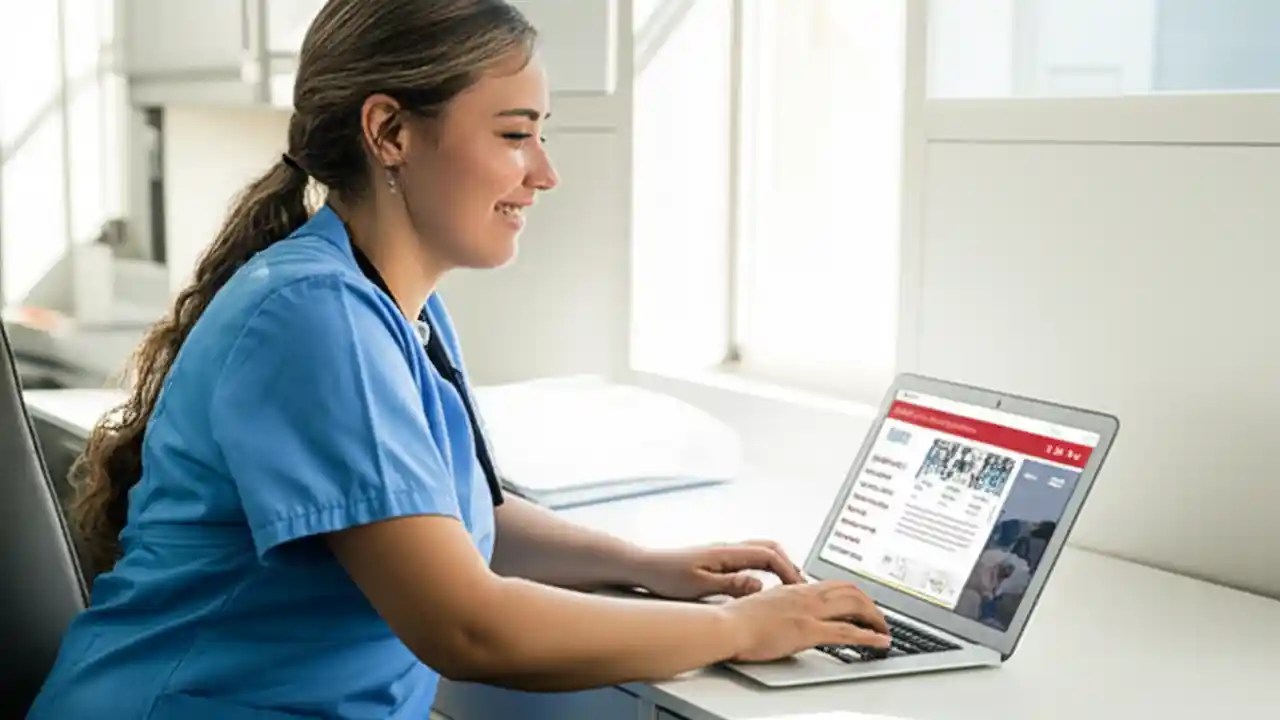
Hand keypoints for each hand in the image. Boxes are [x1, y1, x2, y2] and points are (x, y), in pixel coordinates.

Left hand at [634, 540, 804, 600]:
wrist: (643, 566)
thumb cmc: (665, 576)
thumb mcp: (698, 585)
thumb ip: (730, 585)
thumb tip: (760, 585)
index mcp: (726, 552)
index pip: (769, 555)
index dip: (788, 571)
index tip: (800, 588)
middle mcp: (727, 548)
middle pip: (770, 547)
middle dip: (790, 565)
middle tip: (802, 587)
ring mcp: (723, 552)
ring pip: (761, 550)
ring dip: (779, 565)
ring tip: (789, 586)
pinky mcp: (717, 559)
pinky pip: (750, 557)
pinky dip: (766, 566)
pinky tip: (764, 583)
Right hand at [721, 580, 890, 661]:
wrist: (725, 626)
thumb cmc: (735, 620)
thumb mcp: (762, 605)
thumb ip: (778, 606)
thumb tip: (784, 613)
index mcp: (794, 589)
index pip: (833, 584)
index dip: (853, 594)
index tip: (861, 604)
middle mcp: (805, 595)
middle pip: (850, 591)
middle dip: (870, 604)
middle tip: (878, 617)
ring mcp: (808, 612)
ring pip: (854, 606)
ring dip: (875, 618)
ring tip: (884, 629)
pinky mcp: (807, 631)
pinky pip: (847, 632)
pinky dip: (869, 636)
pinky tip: (879, 641)